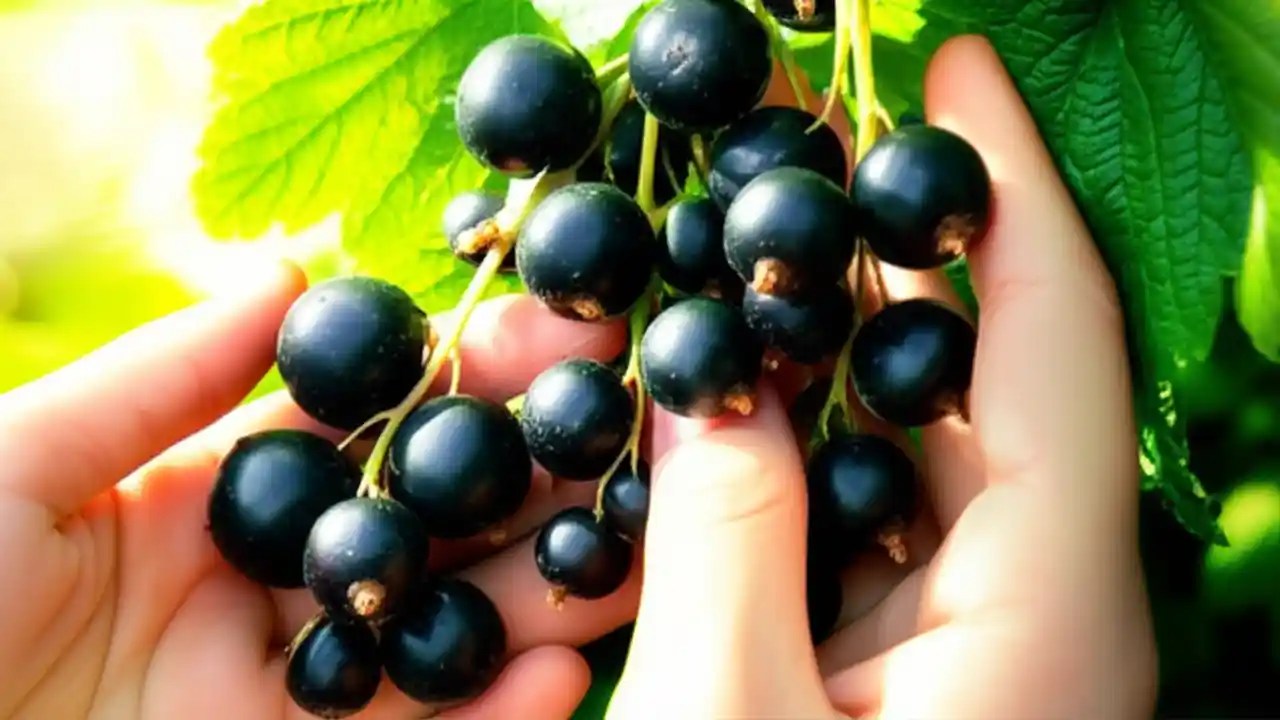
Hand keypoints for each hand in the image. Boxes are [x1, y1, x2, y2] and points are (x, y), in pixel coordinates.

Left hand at [0, 263, 641, 718]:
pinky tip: (564, 668)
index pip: (366, 437)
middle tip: (640, 434)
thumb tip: (298, 277)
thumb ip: (161, 379)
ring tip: (642, 546)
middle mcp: (257, 600)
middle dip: (536, 484)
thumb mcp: (21, 465)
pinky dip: (495, 713)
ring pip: (441, 639)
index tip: (563, 339)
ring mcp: (282, 700)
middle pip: (427, 536)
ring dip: (546, 595)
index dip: (464, 387)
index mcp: (197, 510)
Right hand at [607, 36, 1156, 718]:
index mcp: (1048, 614)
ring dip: (836, 352)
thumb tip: (707, 379)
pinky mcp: (934, 671)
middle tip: (798, 151)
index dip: (1008, 188)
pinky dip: (812, 450)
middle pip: (990, 382)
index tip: (954, 70)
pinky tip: (740, 405)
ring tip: (748, 255)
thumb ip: (720, 534)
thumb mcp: (719, 715)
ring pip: (928, 451)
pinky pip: (885, 519)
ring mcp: (992, 643)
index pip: (1059, 345)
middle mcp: (1046, 610)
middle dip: (892, 254)